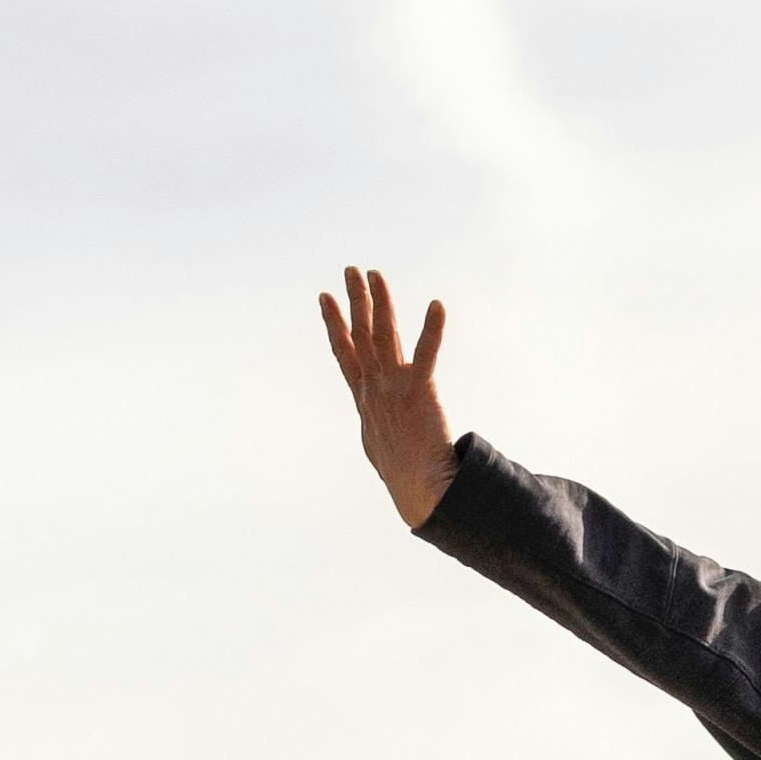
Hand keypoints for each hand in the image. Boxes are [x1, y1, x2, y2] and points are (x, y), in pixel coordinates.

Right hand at [319, 264, 456, 530]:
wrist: (418, 488)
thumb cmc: (401, 471)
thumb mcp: (377, 442)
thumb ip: (373, 423)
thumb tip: (370, 426)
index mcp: (364, 397)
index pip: (345, 352)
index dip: (334, 323)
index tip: (324, 297)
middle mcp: (374, 387)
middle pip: (361, 334)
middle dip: (355, 300)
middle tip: (351, 270)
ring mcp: (394, 387)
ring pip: (383, 335)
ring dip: (379, 302)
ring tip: (374, 275)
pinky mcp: (420, 392)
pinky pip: (427, 354)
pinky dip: (431, 329)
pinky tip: (436, 306)